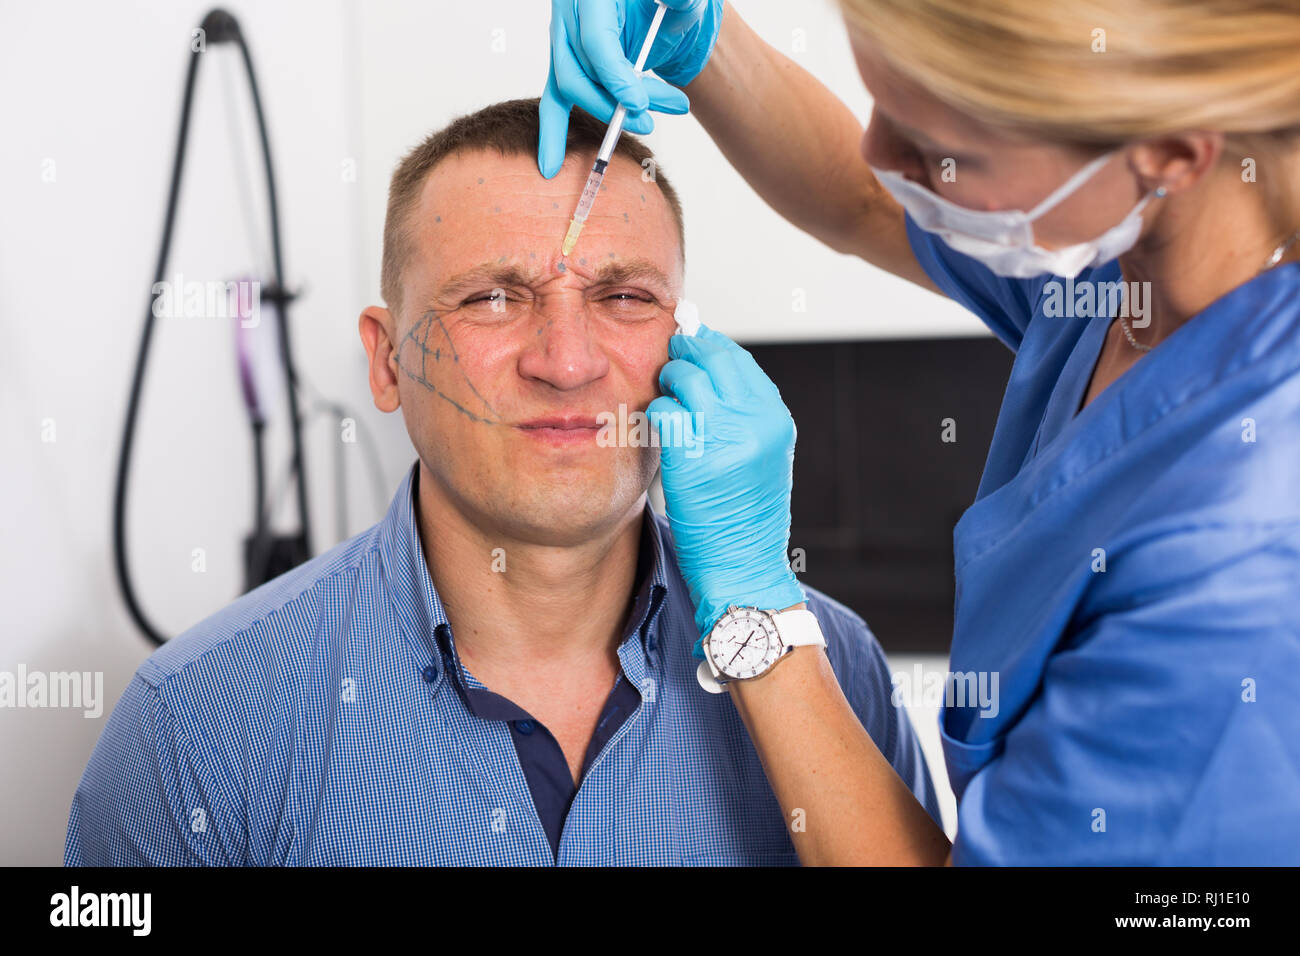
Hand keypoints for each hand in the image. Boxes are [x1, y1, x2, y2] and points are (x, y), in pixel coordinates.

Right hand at [538, 0, 724, 177]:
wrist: (659, 6)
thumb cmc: (666, 0)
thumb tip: (674, 1)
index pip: (595, 41)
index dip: (615, 78)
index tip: (639, 105)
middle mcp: (569, 12)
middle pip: (577, 70)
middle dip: (612, 103)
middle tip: (649, 120)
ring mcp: (563, 38)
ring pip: (569, 88)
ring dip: (608, 114)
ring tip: (648, 124)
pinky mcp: (566, 61)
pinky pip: (555, 99)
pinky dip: (553, 132)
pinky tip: (552, 165)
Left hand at [647, 324, 804, 656]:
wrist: (743, 569)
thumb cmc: (744, 518)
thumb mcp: (760, 457)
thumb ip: (742, 415)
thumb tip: (709, 372)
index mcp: (775, 420)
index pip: (739, 360)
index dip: (710, 345)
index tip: (692, 342)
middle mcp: (756, 423)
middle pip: (714, 358)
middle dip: (686, 349)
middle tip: (670, 350)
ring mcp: (726, 439)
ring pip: (686, 378)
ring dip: (668, 379)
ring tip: (663, 390)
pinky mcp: (695, 460)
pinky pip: (665, 412)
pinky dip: (656, 412)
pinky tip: (655, 424)